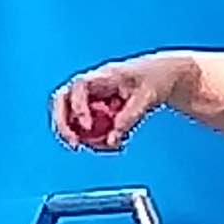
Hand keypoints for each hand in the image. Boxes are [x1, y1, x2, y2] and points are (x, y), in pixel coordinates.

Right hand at [53, 54, 191, 151]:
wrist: (161, 76)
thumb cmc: (154, 79)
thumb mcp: (148, 97)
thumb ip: (130, 116)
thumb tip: (113, 138)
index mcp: (104, 76)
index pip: (79, 87)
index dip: (78, 107)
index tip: (87, 127)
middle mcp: (92, 87)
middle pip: (62, 102)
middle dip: (63, 124)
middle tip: (74, 144)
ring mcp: (92, 99)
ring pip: (71, 118)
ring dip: (82, 136)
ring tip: (108, 147)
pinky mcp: (97, 112)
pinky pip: (87, 129)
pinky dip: (97, 140)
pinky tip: (116, 144)